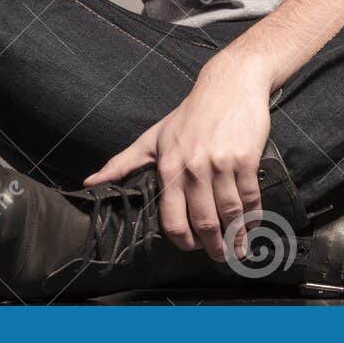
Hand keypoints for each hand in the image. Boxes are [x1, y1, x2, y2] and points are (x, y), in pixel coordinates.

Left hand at [84, 53, 273, 261]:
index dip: (183, 241)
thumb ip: (122, 163)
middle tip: (218, 257)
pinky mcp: (246, 159)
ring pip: (230, 214)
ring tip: (238, 249)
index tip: (190, 248)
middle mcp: (194, 168)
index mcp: (169, 167)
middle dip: (213, 247)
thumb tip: (90, 182)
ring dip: (236, 238)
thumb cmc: (190, 114)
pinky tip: (252, 225)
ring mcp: (221, 164)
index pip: (172, 219)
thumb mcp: (152, 137)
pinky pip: (250, 198)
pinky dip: (253, 217)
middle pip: (204, 223)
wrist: (229, 85)